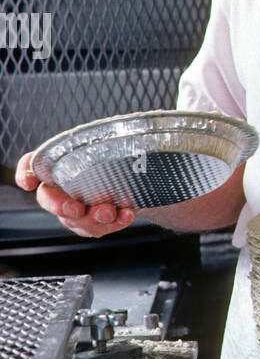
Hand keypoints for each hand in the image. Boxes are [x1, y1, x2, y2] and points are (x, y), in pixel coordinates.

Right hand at [14, 152, 136, 238]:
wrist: (136, 175)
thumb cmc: (113, 158)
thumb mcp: (104, 144)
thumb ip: (93, 142)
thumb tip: (107, 129)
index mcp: (57, 169)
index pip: (32, 167)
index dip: (26, 173)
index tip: (30, 182)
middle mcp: (61, 191)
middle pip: (52, 202)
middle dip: (63, 207)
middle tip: (77, 208)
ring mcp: (77, 211)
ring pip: (77, 221)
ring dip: (92, 218)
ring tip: (109, 211)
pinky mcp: (96, 224)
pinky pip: (99, 229)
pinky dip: (115, 223)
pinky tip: (125, 214)